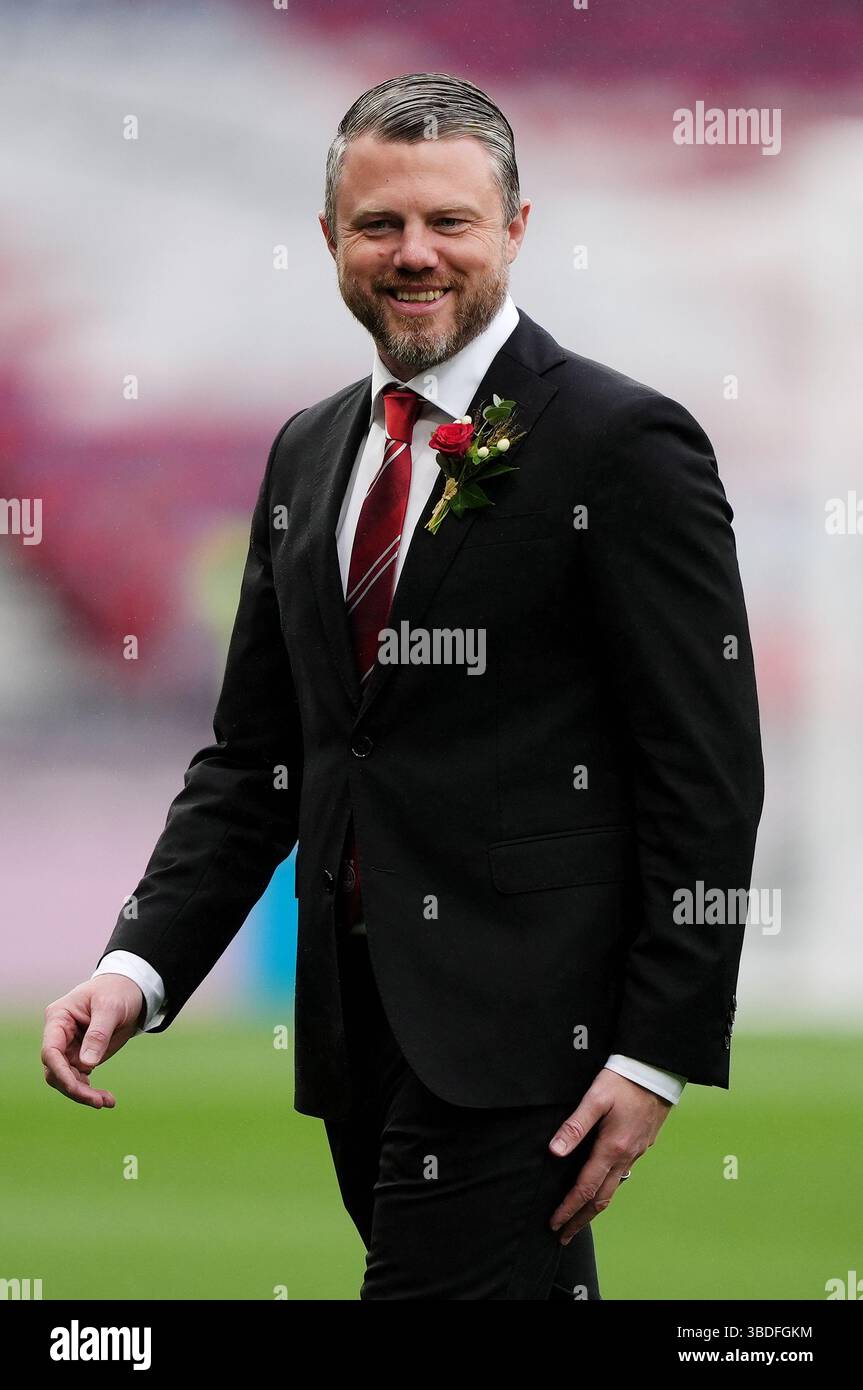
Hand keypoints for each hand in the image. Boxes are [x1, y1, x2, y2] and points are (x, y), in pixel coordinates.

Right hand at [41, 975, 144, 1108]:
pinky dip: (90, 1091)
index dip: (60, 1072)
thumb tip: (86, 1065)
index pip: (51, 1051)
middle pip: (56, 1071)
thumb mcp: (111, 1007)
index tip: (76, 1088)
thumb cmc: (117, 991)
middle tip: (100, 1102)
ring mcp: (69, 1048)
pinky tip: (107, 1099)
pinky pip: (79, 1079)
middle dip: (74, 1089)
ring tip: (107, 1102)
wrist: (130, 990)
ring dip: (83, 1094)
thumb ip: (98, 1033)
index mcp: (58, 1018)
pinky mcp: (81, 1056)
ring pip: (66, 1079)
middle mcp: (59, 1035)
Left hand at [548, 1067, 672, 1242]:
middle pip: (600, 1199)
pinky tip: (600, 1188)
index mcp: (612, 1148)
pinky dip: (607, 1190)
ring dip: (593, 1209)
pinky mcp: (641, 1146)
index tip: (554, 1224)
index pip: (586, 1188)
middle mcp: (626, 1157)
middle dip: (580, 1219)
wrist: (657, 1070)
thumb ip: (575, 1125)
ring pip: (613, 1190)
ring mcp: (636, 1153)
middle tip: (563, 1236)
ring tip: (579, 1219)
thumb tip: (555, 1151)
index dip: (568, 1208)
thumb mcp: (596, 1098)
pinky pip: (622, 1176)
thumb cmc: (624, 1080)